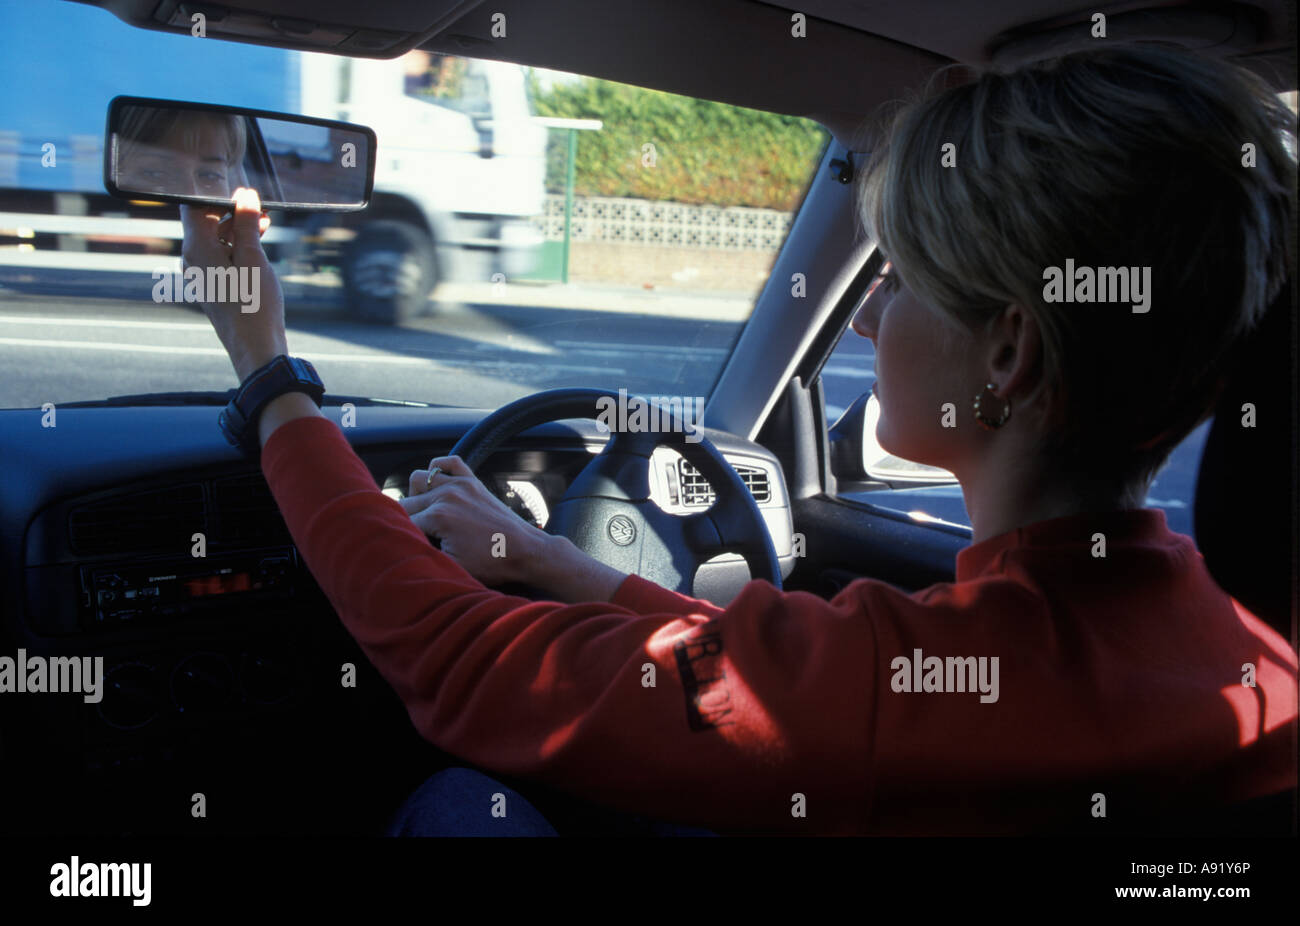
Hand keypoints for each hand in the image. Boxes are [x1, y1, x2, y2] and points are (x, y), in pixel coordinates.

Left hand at [180, 187, 286, 380]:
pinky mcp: (213, 285)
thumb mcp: (254, 258)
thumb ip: (246, 223)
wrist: (255, 346)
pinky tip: (259, 245)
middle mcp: (193, 259)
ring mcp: (202, 274)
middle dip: (231, 210)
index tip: (238, 187)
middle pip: (205, 221)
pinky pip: (221, 256)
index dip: (214, 192)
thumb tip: (244, 194)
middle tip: (258, 204)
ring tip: (264, 222)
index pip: (193, 206)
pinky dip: (238, 246)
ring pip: (216, 239)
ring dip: (238, 228)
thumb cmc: (253, 304)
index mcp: (196, 248)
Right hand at [401, 455, 551, 586]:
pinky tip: (439, 487)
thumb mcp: (451, 566)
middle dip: (407, 521)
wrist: (525, 551)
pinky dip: (438, 469)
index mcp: (439, 516)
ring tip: (426, 516)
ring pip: (419, 478)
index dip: (401, 538)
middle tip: (417, 538)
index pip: (401, 523)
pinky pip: (448, 462)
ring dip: (416, 496)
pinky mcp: (473, 481)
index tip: (404, 547)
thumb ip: (423, 552)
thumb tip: (402, 546)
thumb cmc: (491, 563)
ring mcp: (461, 484)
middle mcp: (447, 495)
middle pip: (406, 502)